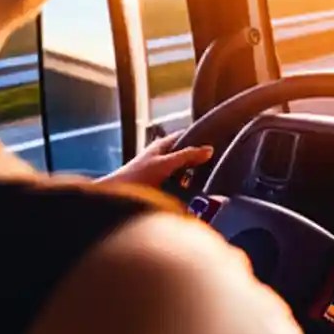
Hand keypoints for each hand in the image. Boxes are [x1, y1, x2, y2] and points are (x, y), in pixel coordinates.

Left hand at [97, 131, 212, 187]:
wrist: (118, 197)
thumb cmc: (138, 176)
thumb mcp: (166, 163)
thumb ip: (187, 156)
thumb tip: (209, 149)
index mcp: (162, 146)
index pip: (184, 136)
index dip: (198, 138)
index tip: (216, 142)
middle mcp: (162, 156)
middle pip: (185, 155)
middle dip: (198, 161)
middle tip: (216, 165)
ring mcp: (161, 172)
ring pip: (183, 171)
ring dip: (193, 177)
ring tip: (209, 181)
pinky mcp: (160, 187)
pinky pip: (178, 185)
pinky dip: (186, 188)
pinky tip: (194, 194)